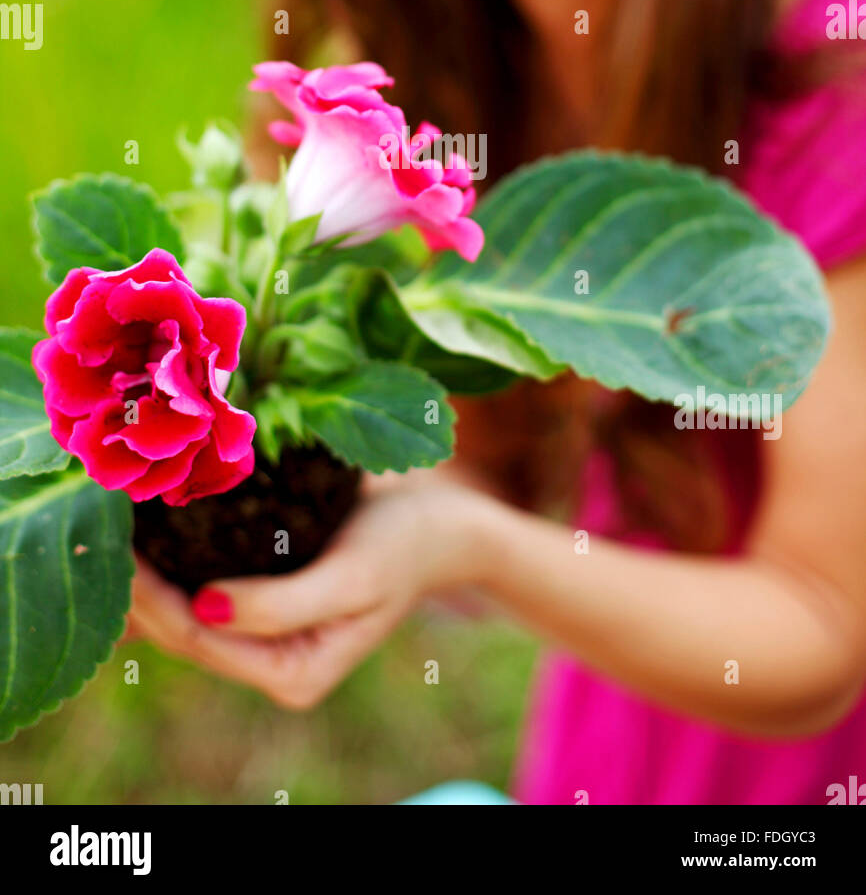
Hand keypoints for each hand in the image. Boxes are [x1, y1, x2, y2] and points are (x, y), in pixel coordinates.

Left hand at [127, 468, 494, 708]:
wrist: (444, 526)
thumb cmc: (403, 547)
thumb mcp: (352, 577)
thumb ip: (282, 605)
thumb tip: (203, 608)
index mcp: (293, 674)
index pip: (198, 640)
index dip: (151, 596)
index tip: (119, 543)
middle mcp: (273, 663)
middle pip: (182, 631)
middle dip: (140, 585)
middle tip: (106, 525)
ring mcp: (267, 633)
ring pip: (186, 609)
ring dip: (150, 572)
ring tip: (115, 524)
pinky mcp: (266, 599)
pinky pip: (204, 584)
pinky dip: (175, 559)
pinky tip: (150, 527)